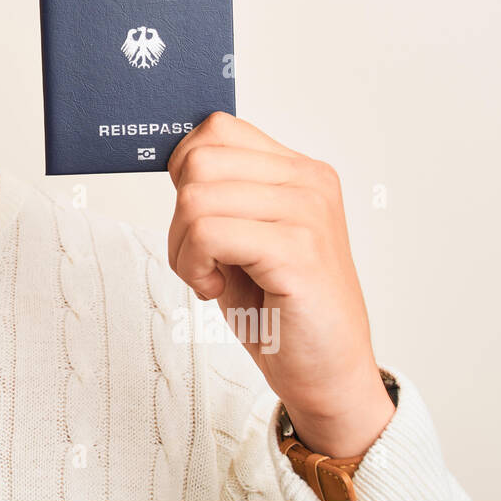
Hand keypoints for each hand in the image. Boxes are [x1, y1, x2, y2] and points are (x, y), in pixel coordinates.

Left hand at [165, 111, 394, 456]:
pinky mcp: (298, 249)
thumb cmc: (280, 307)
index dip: (184, 174)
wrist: (326, 371)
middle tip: (200, 259)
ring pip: (195, 198)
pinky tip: (217, 288)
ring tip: (211, 276)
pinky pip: (207, 233)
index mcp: (298, 170)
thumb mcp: (243, 234)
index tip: (196, 220)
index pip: (217, 129)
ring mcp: (307, 212)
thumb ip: (221, 191)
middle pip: (198, 161)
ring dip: (183, 249)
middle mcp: (308, 181)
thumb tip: (173, 158)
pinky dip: (194, 267)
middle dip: (178, 217)